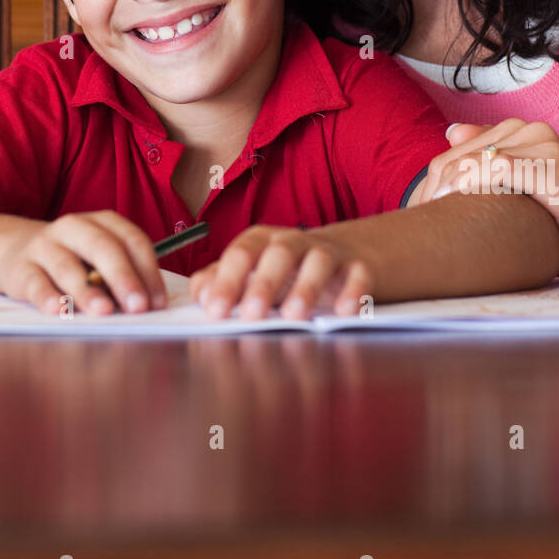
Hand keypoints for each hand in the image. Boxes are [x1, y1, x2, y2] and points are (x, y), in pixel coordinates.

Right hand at [0, 211, 167, 315]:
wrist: (15, 251)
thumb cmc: (72, 260)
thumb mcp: (99, 259)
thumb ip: (122, 276)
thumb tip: (149, 307)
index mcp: (102, 222)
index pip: (132, 240)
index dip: (148, 271)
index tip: (158, 303)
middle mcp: (74, 227)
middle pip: (102, 247)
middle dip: (123, 277)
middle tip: (138, 307)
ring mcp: (44, 245)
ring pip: (67, 265)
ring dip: (87, 290)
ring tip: (103, 312)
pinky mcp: (20, 268)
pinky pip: (34, 282)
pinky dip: (46, 296)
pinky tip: (58, 311)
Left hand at [189, 224, 374, 319]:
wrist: (337, 258)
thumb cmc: (281, 272)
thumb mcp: (247, 274)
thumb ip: (218, 282)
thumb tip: (201, 296)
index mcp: (261, 241)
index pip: (240, 254)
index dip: (227, 281)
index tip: (216, 311)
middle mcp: (293, 242)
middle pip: (279, 253)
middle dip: (264, 283)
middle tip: (251, 315)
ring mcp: (327, 252)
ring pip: (319, 260)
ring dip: (306, 287)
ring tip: (294, 316)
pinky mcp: (357, 267)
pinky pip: (358, 273)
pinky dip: (353, 290)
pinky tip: (343, 312)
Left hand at [416, 119, 558, 285]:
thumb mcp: (522, 189)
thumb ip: (490, 159)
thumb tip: (451, 130)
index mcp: (519, 131)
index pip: (453, 153)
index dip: (430, 185)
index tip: (417, 217)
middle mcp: (531, 130)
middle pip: (457, 157)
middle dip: (432, 192)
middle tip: (419, 226)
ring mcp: (544, 146)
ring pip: (473, 162)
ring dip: (446, 193)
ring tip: (433, 223)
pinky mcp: (555, 170)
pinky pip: (500, 170)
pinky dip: (474, 189)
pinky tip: (461, 215)